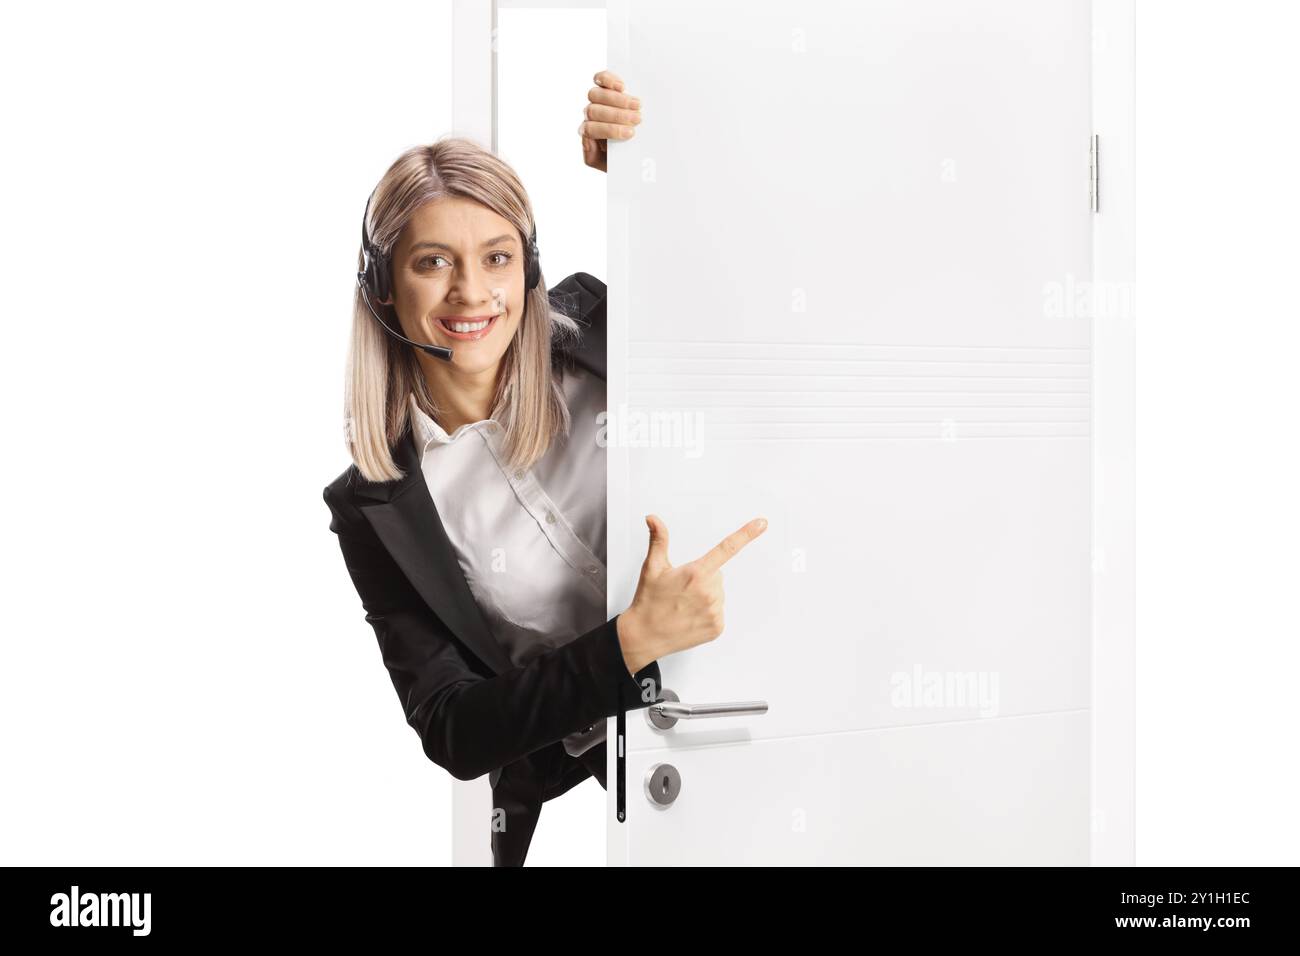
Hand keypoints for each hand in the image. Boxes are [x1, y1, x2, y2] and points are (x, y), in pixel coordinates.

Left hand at [579, 70, 641, 171]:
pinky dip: (608, 80)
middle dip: (617, 115)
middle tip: (638, 119)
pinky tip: (622, 86)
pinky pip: (599, 79)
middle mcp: (588, 118)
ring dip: (618, 99)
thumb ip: (597, 158)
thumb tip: (591, 142)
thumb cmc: (620, 158)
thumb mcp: (608, 165)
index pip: (590, 130)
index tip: (630, 133)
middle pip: (593, 110)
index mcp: (588, 136)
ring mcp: (595, 102)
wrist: (628, 153)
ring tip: (638, 105)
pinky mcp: (604, 89)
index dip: (610, 130)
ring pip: (595, 95)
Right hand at [616, 514, 768, 672]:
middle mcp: (709, 592)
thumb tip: (652, 518)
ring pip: (718, 593)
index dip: (746, 534)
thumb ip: (658, 539)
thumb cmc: (648, 600)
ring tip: (683, 606)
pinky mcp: (717, 627)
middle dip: (702, 578)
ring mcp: (715, 611)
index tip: (762, 523)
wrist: (644, 636)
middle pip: (716, 575)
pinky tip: (690, 617)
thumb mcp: (652, 567)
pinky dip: (707, 612)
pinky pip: (718, 611)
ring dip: (705, 596)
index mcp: (695, 573)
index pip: (727, 548)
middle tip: (680, 590)